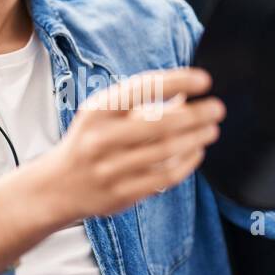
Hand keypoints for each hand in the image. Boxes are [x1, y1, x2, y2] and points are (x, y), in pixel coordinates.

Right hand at [41, 67, 224, 224]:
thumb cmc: (90, 141)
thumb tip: (186, 92)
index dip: (177, 82)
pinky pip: (164, 177)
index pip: (142, 89)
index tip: (204, 81)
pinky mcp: (121, 193)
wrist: (57, 186)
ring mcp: (110, 169)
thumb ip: (139, 102)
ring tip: (211, 129)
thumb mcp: (103, 114)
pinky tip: (196, 151)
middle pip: (160, 123)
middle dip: (196, 114)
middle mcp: (101, 139)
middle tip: (217, 108)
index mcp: (97, 111)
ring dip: (196, 138)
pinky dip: (187, 162)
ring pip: (166, 151)